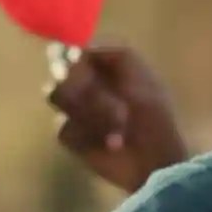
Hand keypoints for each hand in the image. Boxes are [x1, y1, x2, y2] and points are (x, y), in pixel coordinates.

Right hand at [47, 45, 187, 192]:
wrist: (155, 163)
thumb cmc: (154, 118)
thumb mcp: (144, 80)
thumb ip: (118, 53)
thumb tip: (80, 48)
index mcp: (103, 66)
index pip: (73, 48)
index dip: (72, 54)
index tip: (81, 63)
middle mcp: (84, 83)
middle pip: (59, 68)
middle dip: (83, 84)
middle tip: (103, 97)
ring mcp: (75, 109)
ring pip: (56, 94)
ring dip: (89, 109)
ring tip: (116, 123)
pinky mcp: (70, 135)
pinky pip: (61, 126)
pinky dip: (86, 134)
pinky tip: (109, 143)